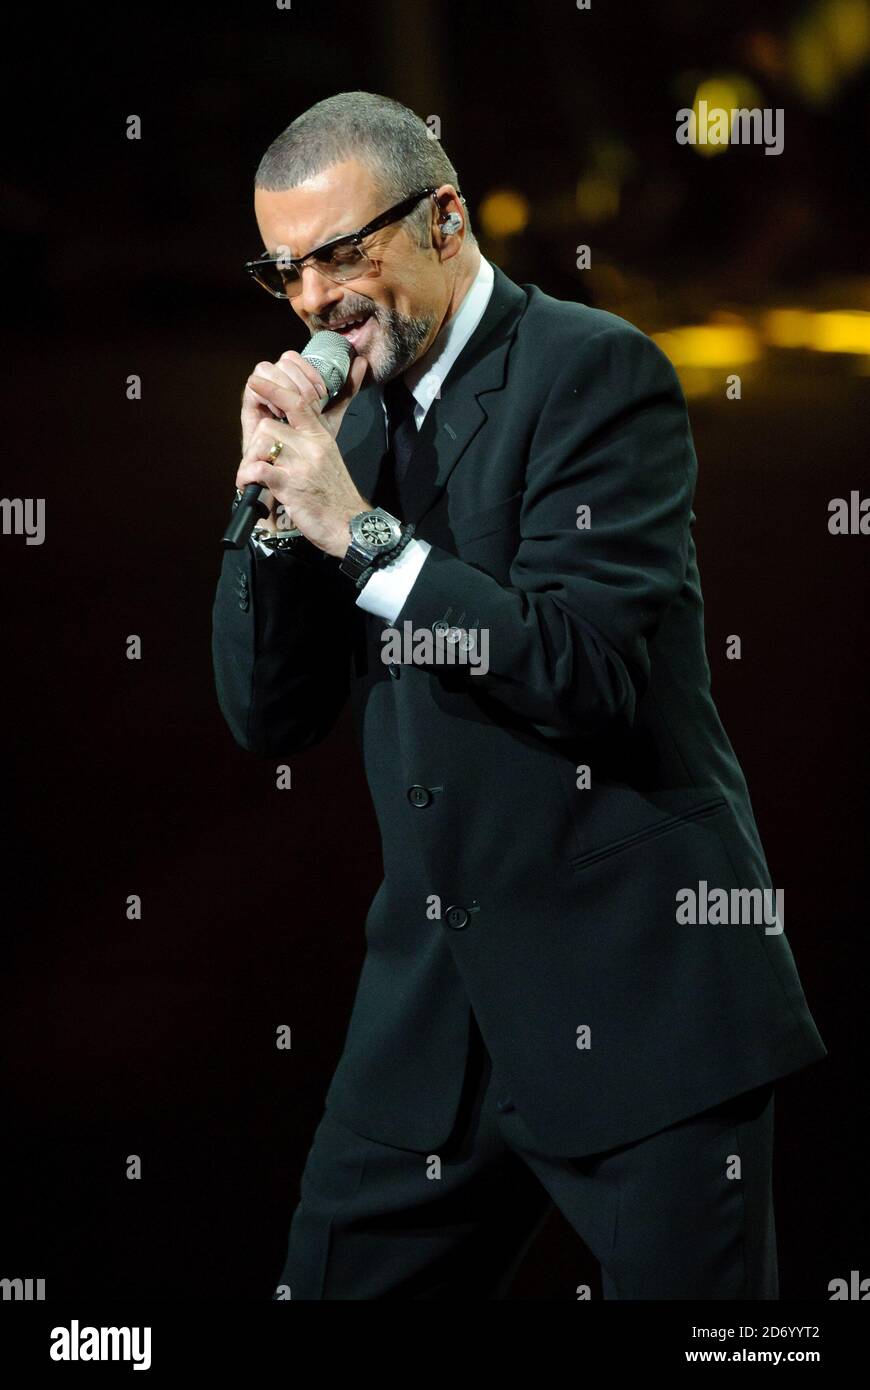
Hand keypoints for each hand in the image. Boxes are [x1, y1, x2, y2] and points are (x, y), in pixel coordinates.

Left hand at [235, 355, 371, 556]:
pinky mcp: (290, 485)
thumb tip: (318, 409)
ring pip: (263, 442)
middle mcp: (312, 446)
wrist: (349, 525)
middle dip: (257, 442)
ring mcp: (301, 465)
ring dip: (251, 459)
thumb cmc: (336, 492)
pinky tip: (249, 485)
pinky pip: (259, 469)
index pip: (298, 401)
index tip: (256, 379)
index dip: (274, 388)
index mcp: (320, 436)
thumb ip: (319, 431)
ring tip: (253, 476)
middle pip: (270, 424)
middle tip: (256, 460)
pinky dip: (247, 477)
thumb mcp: (331, 454)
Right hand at [240, 347, 367, 454]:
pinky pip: (253, 386)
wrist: (293, 472)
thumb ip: (346, 390)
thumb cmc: (308, 445)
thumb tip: (362, 362)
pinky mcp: (249, 407)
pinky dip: (269, 395)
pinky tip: (280, 412)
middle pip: (283, 361)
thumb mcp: (331, 414)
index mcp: (291, 381)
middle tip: (311, 403)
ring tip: (294, 408)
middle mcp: (275, 383)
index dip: (309, 371)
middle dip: (301, 380)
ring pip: (266, 368)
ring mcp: (260, 394)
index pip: (294, 358)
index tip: (322, 394)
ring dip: (285, 385)